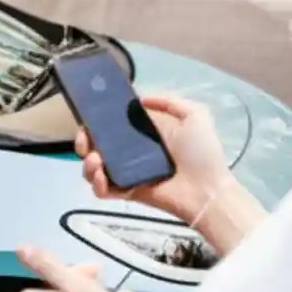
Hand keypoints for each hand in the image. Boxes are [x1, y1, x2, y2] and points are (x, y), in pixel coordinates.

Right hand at [76, 94, 233, 222]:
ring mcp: (127, 173)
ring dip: (88, 164)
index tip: (89, 120)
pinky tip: (102, 177)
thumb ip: (169, 101)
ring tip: (97, 162)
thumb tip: (140, 99)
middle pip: (96, 145)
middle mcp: (131, 152)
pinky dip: (97, 184)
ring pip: (93, 168)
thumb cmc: (202, 153)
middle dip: (83, 142)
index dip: (96, 121)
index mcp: (143, 133)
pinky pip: (103, 190)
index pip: (111, 124)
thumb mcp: (194, 115)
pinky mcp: (127, 192)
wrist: (207, 189)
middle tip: (86, 144)